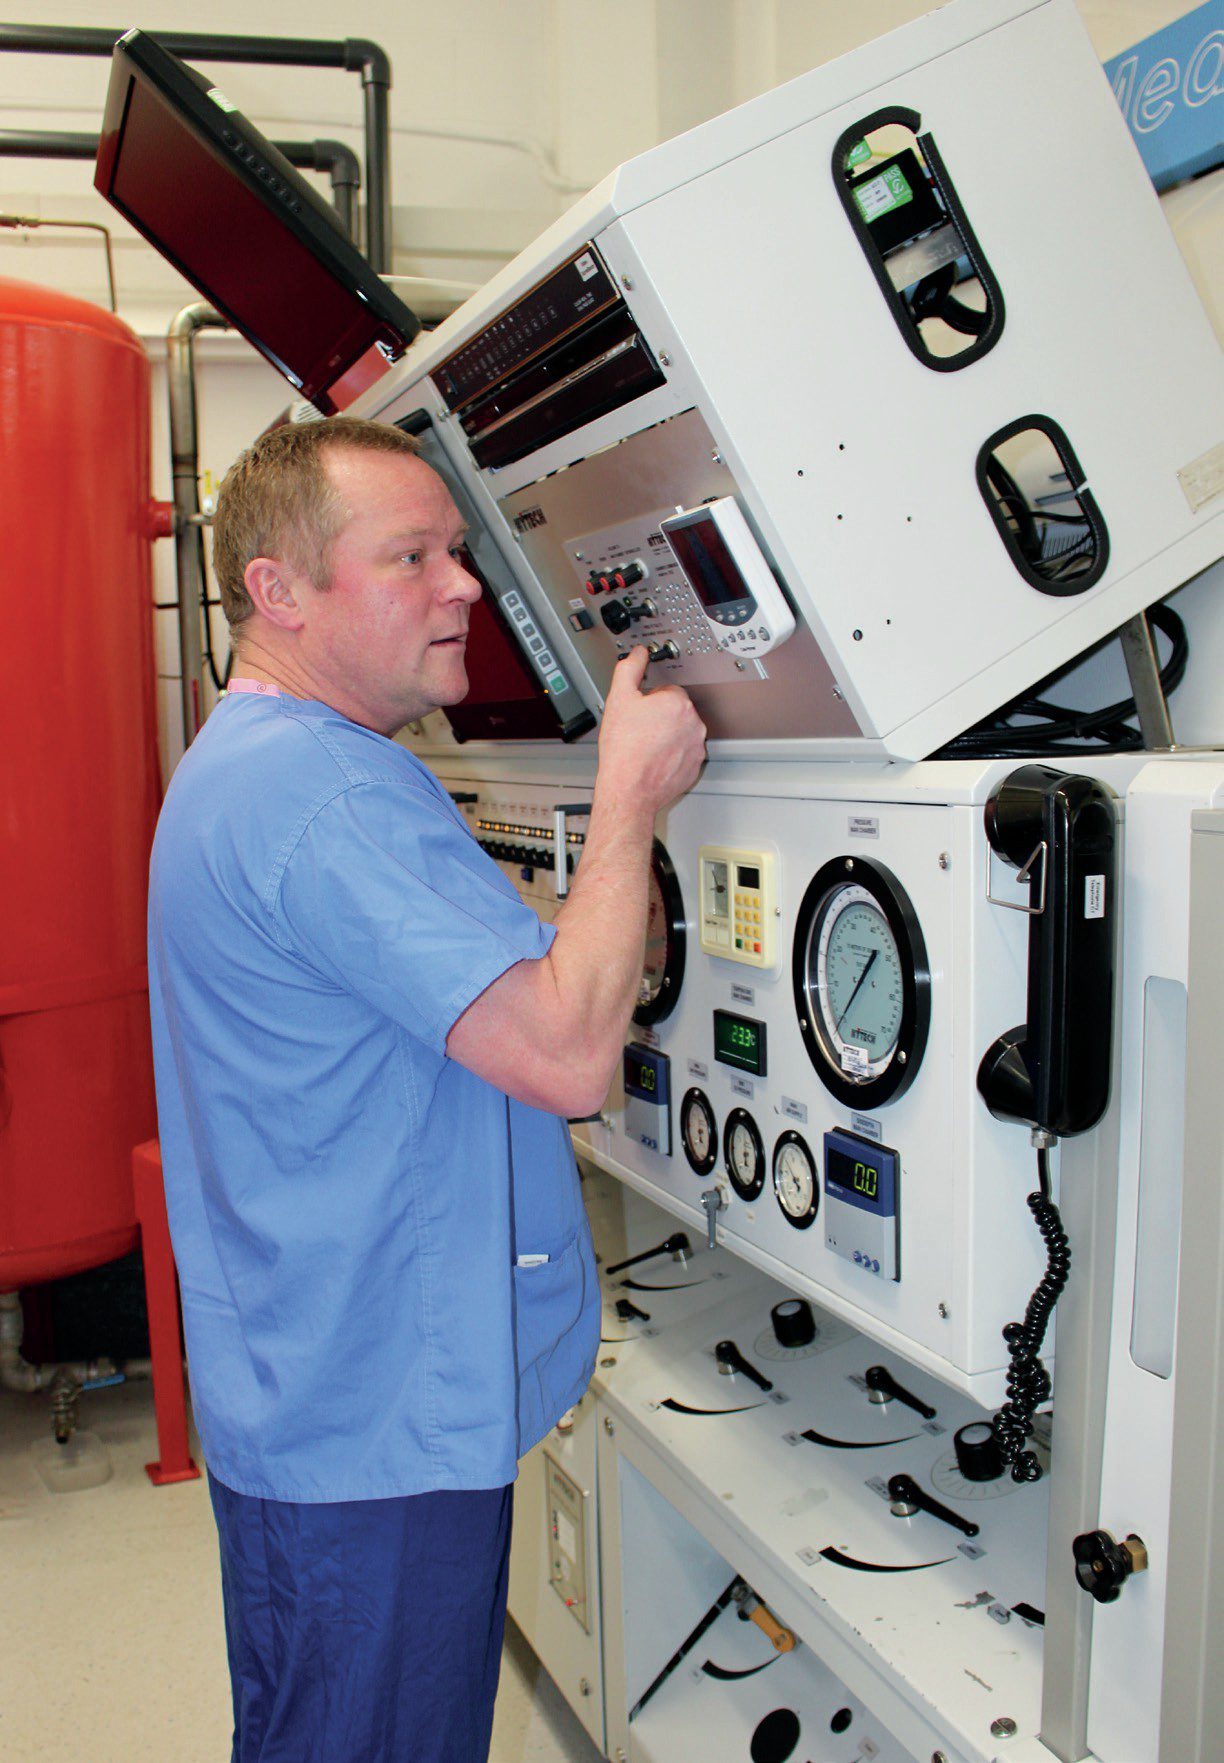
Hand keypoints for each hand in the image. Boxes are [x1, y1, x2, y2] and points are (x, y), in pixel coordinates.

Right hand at [597, 646, 706, 815]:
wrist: (628, 789)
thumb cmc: (623, 750)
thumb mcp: (618, 699)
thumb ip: (630, 668)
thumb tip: (638, 653)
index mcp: (677, 703)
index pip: (667, 690)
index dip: (649, 699)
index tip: (638, 711)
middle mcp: (693, 724)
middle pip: (676, 711)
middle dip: (659, 717)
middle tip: (639, 729)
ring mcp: (696, 747)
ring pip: (681, 732)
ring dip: (667, 735)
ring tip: (645, 746)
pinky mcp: (694, 767)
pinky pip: (684, 753)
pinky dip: (671, 755)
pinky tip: (653, 759)